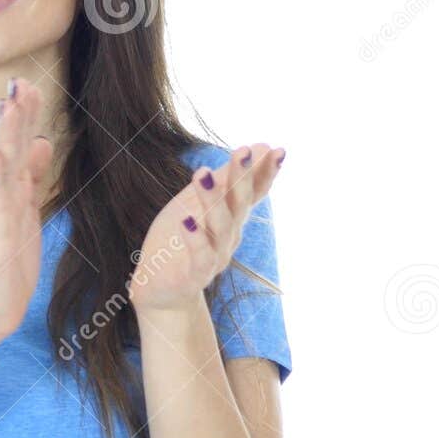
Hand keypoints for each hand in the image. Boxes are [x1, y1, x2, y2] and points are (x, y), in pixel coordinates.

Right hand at [0, 77, 54, 348]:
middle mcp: (1, 197)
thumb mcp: (27, 212)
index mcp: (12, 191)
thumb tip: (44, 141)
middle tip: (18, 81)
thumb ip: (33, 177)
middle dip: (15, 116)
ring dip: (5, 137)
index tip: (28, 83)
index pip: (20, 146)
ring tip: (7, 106)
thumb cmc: (7, 262)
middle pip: (10, 149)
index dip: (25, 116)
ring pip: (2, 170)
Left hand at [126, 143, 284, 311]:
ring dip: (212, 199)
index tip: (276, 149)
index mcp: (232, 217)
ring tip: (201, 173)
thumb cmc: (180, 240)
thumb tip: (256, 146)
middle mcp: (230, 235)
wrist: (162, 291)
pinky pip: (200, 256)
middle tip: (242, 150)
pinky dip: (195, 239)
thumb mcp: (198, 202)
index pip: (254, 192)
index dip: (266, 172)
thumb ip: (223, 179)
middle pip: (240, 204)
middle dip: (242, 177)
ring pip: (219, 226)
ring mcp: (216, 256)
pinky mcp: (196, 275)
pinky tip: (185, 221)